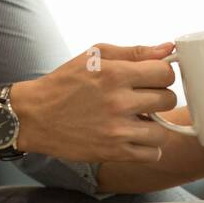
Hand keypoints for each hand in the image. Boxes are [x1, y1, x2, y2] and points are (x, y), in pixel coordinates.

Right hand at [11, 43, 178, 163]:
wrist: (35, 116)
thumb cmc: (65, 82)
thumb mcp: (95, 56)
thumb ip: (134, 52)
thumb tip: (168, 48)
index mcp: (115, 73)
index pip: (165, 72)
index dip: (162, 73)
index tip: (152, 78)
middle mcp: (118, 102)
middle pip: (168, 100)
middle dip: (159, 97)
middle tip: (143, 98)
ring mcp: (117, 130)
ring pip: (163, 130)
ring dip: (154, 125)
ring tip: (138, 119)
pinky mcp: (113, 152)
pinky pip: (152, 154)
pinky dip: (147, 147)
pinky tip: (134, 136)